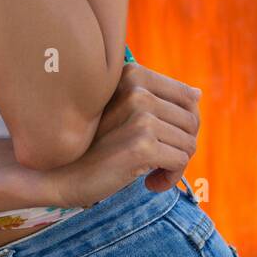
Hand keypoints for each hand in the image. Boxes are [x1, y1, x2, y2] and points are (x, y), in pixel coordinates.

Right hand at [50, 61, 201, 208]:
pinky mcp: (142, 146)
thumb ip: (156, 99)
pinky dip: (170, 178)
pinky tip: (149, 183)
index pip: (187, 96)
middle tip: (156, 161)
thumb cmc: (92, 144)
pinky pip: (181, 161)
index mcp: (132, 74)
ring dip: (174, 165)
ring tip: (150, 171)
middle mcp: (137, 89)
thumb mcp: (122, 112)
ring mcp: (140, 116)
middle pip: (192, 121)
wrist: (58, 172)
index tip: (161, 140)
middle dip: (180, 146)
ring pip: (190, 143)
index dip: (182, 124)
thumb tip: (197, 94)